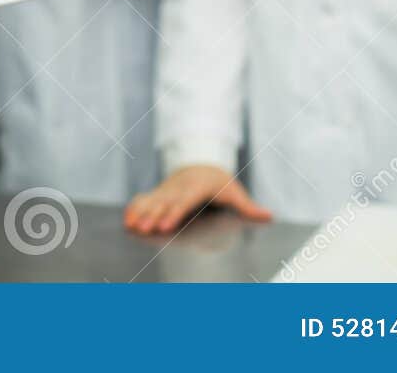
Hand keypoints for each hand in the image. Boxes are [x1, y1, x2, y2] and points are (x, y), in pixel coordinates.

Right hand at [124, 165, 271, 234]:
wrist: (202, 165)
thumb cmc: (221, 184)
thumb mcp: (235, 192)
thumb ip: (248, 207)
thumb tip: (268, 216)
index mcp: (198, 187)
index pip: (185, 201)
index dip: (174, 213)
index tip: (165, 226)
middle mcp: (179, 187)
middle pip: (165, 203)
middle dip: (154, 217)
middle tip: (144, 230)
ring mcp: (167, 190)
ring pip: (152, 201)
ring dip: (141, 214)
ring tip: (132, 228)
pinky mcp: (159, 194)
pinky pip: (144, 199)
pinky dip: (135, 208)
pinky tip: (127, 221)